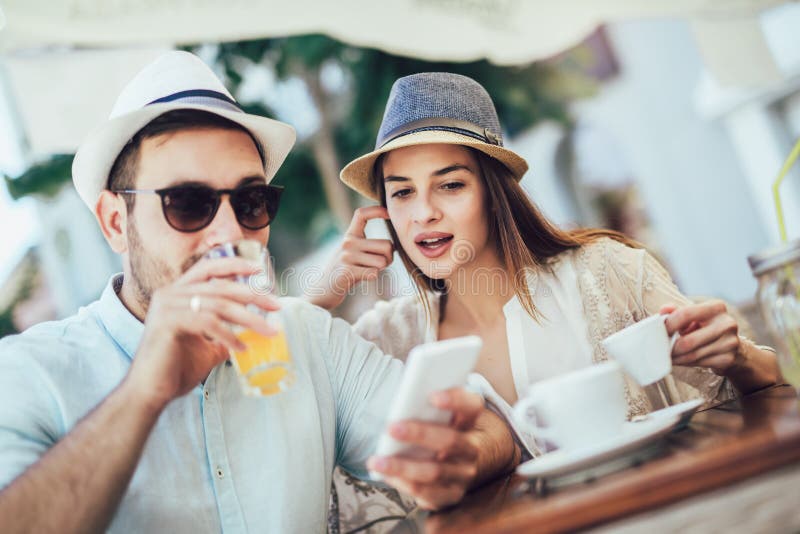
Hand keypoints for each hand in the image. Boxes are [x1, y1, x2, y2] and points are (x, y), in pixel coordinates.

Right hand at [126, 257, 280, 409]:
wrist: (150, 392)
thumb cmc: (175, 370)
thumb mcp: (207, 346)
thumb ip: (224, 334)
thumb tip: (250, 334)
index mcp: (177, 293)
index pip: (208, 268)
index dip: (234, 264)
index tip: (258, 270)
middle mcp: (169, 294)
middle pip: (219, 286)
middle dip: (252, 294)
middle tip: (275, 305)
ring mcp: (166, 307)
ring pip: (218, 304)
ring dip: (248, 318)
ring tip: (267, 331)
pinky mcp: (167, 322)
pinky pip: (207, 322)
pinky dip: (228, 335)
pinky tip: (240, 347)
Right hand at [307, 206, 392, 309]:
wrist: (324, 290)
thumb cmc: (346, 271)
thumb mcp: (353, 252)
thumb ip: (369, 245)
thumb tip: (393, 246)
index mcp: (350, 235)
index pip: (362, 214)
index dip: (377, 210)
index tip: (388, 214)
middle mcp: (348, 243)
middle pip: (387, 245)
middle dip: (390, 257)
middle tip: (381, 264)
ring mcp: (347, 257)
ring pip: (383, 261)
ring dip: (381, 269)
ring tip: (369, 271)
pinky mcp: (347, 272)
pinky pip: (374, 273)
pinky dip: (373, 277)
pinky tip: (362, 278)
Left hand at [367, 388, 483, 510]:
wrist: (452, 462)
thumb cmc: (433, 430)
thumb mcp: (435, 415)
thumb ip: (423, 406)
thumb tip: (400, 402)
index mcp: (469, 421)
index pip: (471, 406)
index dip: (455, 400)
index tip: (432, 396)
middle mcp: (471, 448)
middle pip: (451, 440)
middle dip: (420, 434)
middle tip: (392, 428)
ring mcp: (463, 474)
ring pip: (435, 472)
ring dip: (403, 467)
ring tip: (377, 461)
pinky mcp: (451, 495)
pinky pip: (427, 494)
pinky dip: (403, 484)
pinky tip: (385, 475)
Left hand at [660, 301, 740, 375]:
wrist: (730, 343)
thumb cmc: (704, 325)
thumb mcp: (693, 314)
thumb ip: (676, 311)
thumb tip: (664, 310)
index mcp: (717, 307)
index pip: (686, 314)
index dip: (669, 325)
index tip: (659, 332)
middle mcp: (727, 324)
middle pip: (688, 341)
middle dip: (670, 347)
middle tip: (659, 349)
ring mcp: (730, 343)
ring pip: (692, 355)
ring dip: (676, 358)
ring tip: (666, 355)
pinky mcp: (728, 359)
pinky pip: (699, 363)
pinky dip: (685, 363)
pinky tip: (679, 360)